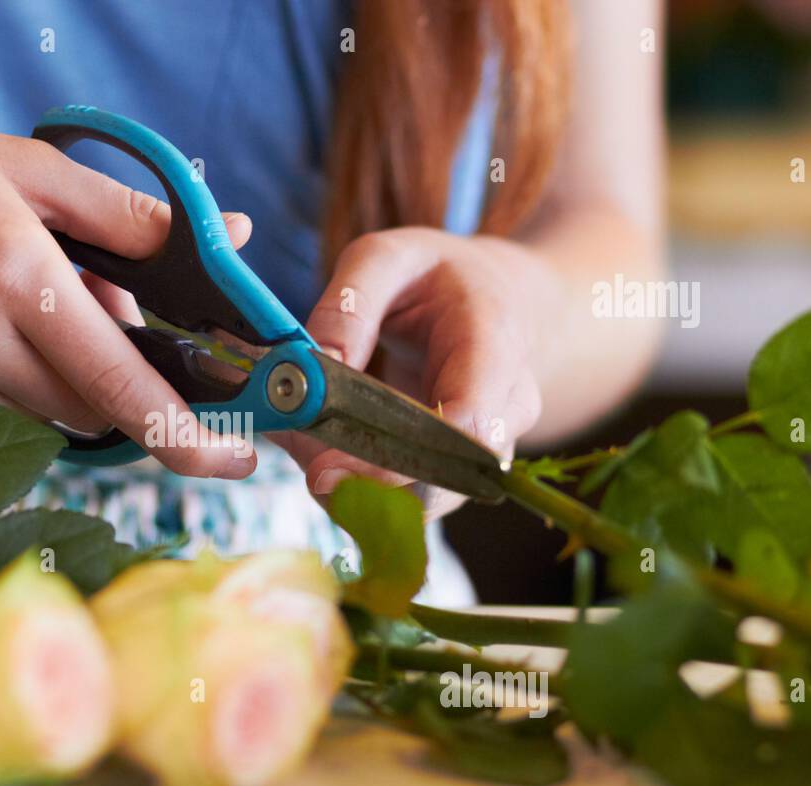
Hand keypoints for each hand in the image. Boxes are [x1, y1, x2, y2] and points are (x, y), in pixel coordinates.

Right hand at [0, 116, 256, 478]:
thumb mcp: (24, 167)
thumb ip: (130, 213)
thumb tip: (228, 239)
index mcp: (14, 268)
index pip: (119, 381)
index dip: (187, 433)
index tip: (238, 460)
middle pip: (90, 410)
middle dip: (120, 387)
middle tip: (104, 330)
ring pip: (42, 419)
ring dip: (62, 385)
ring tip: (17, 312)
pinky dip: (11, 392)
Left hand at [277, 227, 557, 519]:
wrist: (495, 298)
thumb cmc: (437, 276)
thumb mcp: (387, 259)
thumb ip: (347, 306)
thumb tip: (310, 371)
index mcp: (495, 345)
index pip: (466, 424)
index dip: (400, 458)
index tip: (329, 466)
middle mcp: (506, 409)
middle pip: (445, 478)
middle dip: (367, 485)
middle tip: (304, 466)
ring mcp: (485, 448)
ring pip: (424, 500)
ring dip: (356, 491)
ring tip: (304, 449)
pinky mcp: (456, 467)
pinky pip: (409, 498)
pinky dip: (358, 486)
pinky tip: (318, 453)